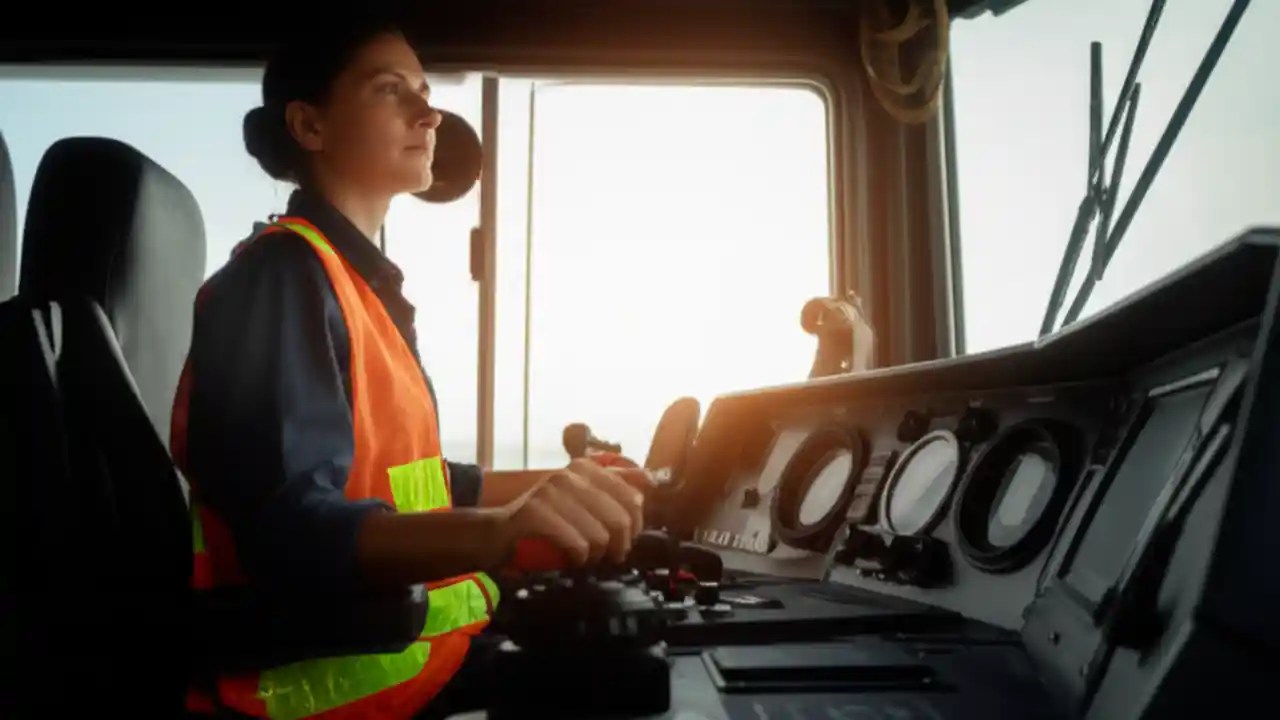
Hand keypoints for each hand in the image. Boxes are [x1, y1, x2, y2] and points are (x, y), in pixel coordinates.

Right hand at [501, 463, 645, 565]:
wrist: (497, 532)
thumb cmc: (544, 519)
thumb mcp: (580, 497)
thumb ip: (613, 485)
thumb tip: (649, 479)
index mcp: (585, 468)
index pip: (633, 498)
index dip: (634, 525)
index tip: (624, 539)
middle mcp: (569, 475)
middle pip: (620, 520)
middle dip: (619, 545)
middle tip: (607, 555)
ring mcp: (550, 492)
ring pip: (600, 535)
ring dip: (596, 555)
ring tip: (586, 557)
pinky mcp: (535, 513)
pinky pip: (577, 544)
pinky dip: (578, 558)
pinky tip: (572, 559)